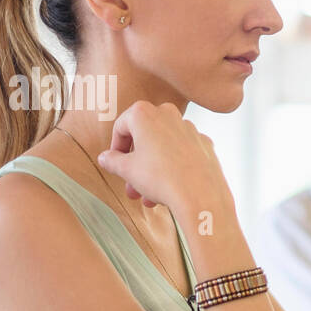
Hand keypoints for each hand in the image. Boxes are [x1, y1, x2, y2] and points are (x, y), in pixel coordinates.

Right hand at [95, 101, 229, 211]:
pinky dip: (173, 167)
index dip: (115, 148)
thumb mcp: (127, 170)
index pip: (121, 127)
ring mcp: (189, 128)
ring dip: (152, 171)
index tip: (115, 164)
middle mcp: (168, 114)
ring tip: (147, 197)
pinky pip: (182, 154)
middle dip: (135, 165)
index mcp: (144, 113)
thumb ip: (112, 161)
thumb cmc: (161, 178)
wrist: (200, 195)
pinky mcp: (204, 143)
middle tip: (130, 186)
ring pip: (163, 148)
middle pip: (144, 138)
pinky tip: (169, 189)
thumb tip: (105, 157)